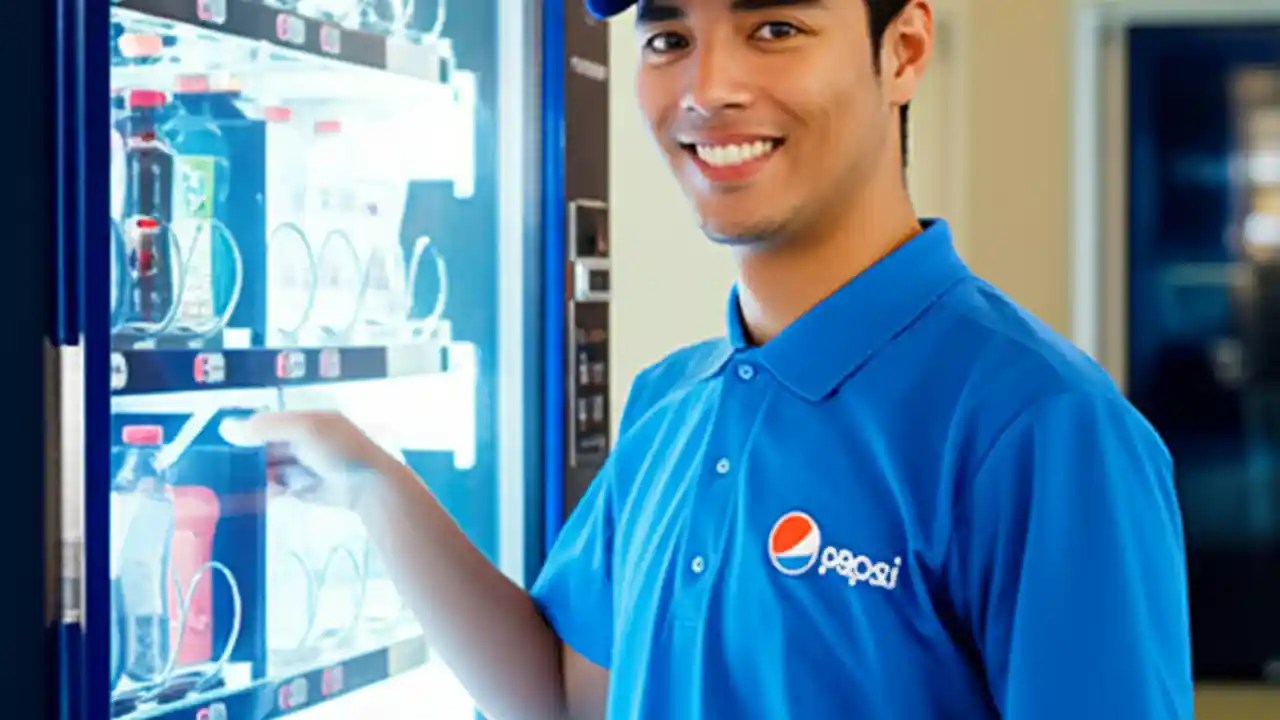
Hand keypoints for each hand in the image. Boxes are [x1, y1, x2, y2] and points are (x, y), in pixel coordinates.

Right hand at [221, 410, 399, 510]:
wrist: (369, 487)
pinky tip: (247, 494)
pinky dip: (265, 490)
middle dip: (249, 455)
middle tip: (220, 463)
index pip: (273, 423)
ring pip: (271, 468)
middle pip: (270, 447)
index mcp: (310, 421)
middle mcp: (307, 442)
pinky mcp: (305, 490)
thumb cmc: (339, 450)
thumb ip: (267, 427)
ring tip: (228, 481)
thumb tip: (226, 427)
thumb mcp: (304, 429)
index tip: (224, 440)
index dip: (250, 430)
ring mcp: (306, 467)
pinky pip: (279, 488)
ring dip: (254, 474)